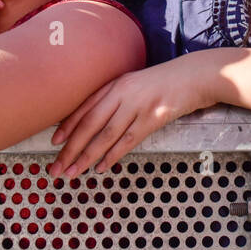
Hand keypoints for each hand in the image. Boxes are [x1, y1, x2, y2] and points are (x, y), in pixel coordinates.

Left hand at [47, 59, 215, 176]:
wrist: (195, 76)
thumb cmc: (166, 82)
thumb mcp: (137, 83)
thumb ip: (118, 97)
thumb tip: (98, 121)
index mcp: (116, 84)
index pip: (85, 107)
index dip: (67, 126)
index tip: (55, 143)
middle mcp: (123, 93)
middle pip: (89, 124)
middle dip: (70, 148)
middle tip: (56, 167)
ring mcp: (138, 105)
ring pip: (105, 135)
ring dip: (86, 157)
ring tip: (73, 172)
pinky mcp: (154, 118)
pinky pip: (128, 140)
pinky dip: (112, 156)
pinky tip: (101, 167)